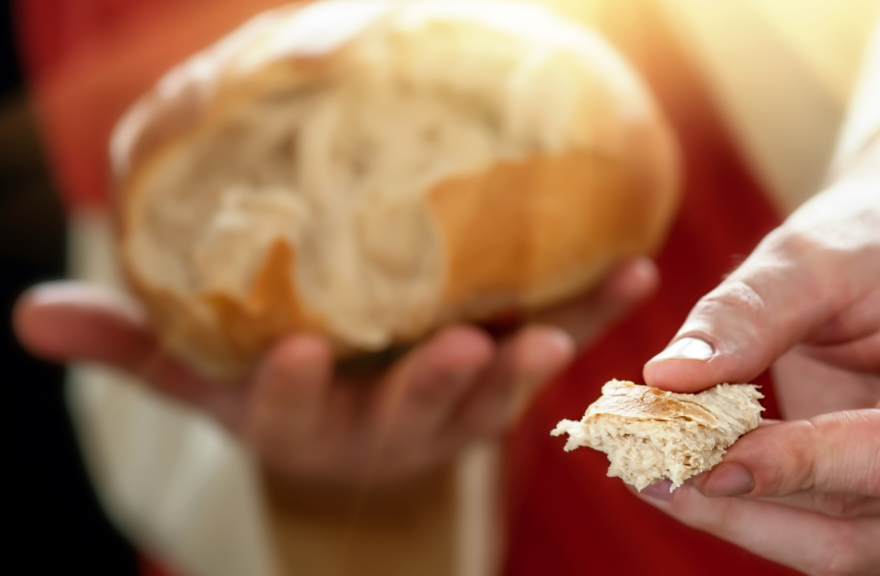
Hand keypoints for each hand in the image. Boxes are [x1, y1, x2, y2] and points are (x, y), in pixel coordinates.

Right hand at [14, 258, 657, 489]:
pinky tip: (632, 272)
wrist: (352, 425)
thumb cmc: (274, 387)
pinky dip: (592, 315)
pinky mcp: (504, 377)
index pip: (290, 412)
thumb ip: (130, 345)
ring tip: (551, 335)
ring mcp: (454, 407)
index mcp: (305, 419)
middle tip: (455, 350)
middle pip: (407, 414)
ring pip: (488, 395)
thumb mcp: (197, 369)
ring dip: (521, 366)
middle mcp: (385, 424)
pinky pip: (552, 346)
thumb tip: (26, 316)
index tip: (296, 353)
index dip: (291, 389)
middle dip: (429, 386)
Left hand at [639, 177, 879, 574]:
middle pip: (862, 514)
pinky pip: (837, 541)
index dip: (794, 466)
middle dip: (744, 500)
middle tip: (640, 466)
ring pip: (843, 548)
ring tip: (651, 477)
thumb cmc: (870, 243)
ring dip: (742, 521)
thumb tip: (667, 376)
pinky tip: (694, 480)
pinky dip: (761, 518)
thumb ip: (745, 313)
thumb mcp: (809, 254)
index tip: (698, 460)